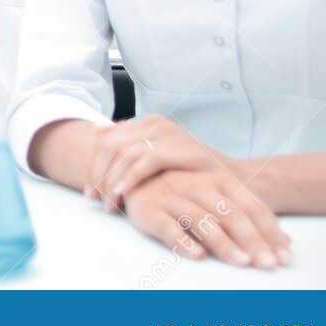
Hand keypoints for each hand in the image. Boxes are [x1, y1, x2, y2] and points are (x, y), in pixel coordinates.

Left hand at [86, 113, 224, 210]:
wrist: (235, 182)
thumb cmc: (191, 176)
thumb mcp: (157, 161)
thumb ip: (132, 151)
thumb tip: (98, 136)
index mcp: (146, 123)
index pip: (106, 139)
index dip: (93, 166)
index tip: (90, 191)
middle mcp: (156, 123)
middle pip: (110, 146)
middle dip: (98, 174)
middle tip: (94, 199)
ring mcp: (169, 133)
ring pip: (124, 153)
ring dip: (111, 180)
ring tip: (108, 202)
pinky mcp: (181, 148)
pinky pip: (145, 161)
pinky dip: (130, 177)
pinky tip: (121, 193)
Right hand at [120, 168, 291, 268]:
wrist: (134, 177)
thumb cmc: (183, 191)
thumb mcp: (217, 195)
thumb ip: (248, 215)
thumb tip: (286, 242)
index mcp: (218, 180)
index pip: (250, 205)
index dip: (269, 231)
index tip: (285, 256)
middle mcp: (196, 185)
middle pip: (229, 213)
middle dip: (252, 240)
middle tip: (268, 264)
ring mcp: (172, 197)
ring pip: (202, 220)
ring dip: (224, 243)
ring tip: (241, 262)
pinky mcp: (149, 211)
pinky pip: (167, 227)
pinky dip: (183, 242)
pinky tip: (198, 256)